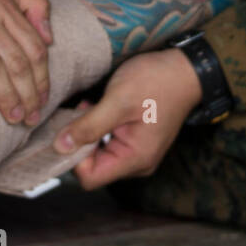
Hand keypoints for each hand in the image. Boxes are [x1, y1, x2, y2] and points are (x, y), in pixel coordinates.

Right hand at [0, 0, 52, 124]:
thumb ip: (33, 2)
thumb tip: (49, 37)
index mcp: (3, 3)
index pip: (32, 47)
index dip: (42, 77)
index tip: (44, 99)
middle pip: (14, 61)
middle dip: (27, 93)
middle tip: (31, 117)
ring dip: (4, 94)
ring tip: (13, 116)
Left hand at [52, 48, 202, 189]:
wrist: (185, 68)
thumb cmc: (157, 82)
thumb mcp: (118, 100)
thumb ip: (89, 125)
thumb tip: (60, 146)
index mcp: (135, 158)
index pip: (90, 178)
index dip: (74, 156)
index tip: (74, 127)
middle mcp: (138, 162)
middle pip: (93, 168)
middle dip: (81, 141)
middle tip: (83, 110)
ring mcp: (139, 152)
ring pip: (99, 155)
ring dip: (88, 132)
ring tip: (91, 106)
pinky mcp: (137, 141)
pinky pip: (109, 145)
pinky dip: (98, 129)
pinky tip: (99, 108)